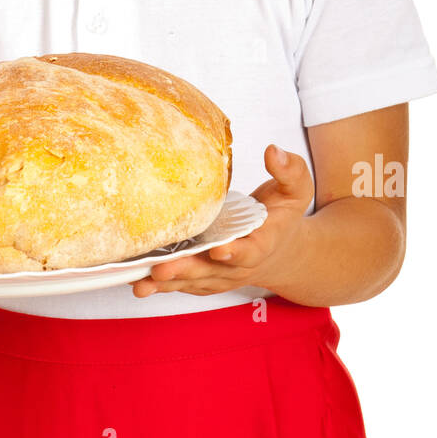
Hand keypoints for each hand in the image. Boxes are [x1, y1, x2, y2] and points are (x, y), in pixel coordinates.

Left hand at [129, 144, 313, 297]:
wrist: (282, 250)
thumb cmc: (283, 214)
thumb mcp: (296, 188)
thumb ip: (288, 170)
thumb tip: (271, 151)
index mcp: (263, 242)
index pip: (250, 250)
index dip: (235, 252)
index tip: (219, 249)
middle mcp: (241, 264)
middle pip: (213, 270)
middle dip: (187, 270)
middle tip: (161, 268)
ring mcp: (223, 274)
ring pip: (195, 281)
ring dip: (168, 283)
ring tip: (141, 282)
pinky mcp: (207, 277)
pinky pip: (185, 284)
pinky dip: (164, 286)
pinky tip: (140, 284)